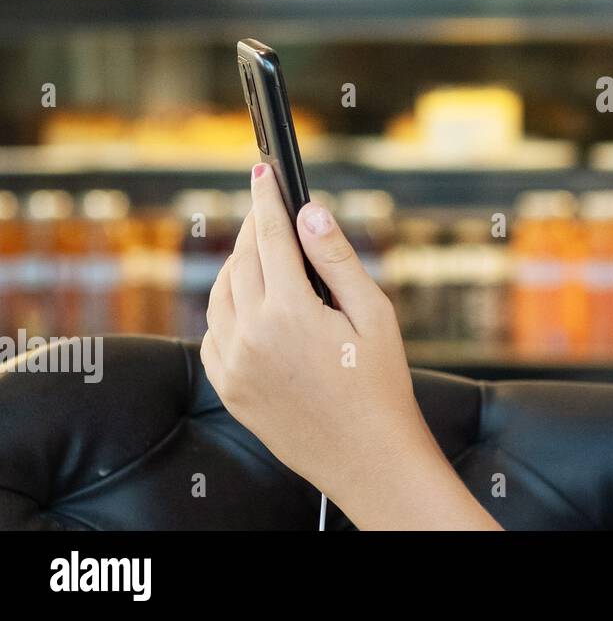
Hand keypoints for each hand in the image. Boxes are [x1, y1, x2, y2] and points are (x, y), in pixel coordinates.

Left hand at [200, 163, 432, 500]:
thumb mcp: (375, 315)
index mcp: (291, 312)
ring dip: (238, 265)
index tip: (264, 171)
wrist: (366, 457)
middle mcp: (251, 335)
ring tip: (264, 252)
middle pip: (242, 260)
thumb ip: (337, 259)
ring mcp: (233, 363)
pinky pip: (214, 331)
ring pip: (220, 293)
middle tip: (271, 209)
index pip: (271, 237)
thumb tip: (311, 212)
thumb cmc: (382, 384)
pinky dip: (227, 306)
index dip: (267, 199)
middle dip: (256, 229)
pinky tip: (251, 302)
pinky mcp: (227, 386)